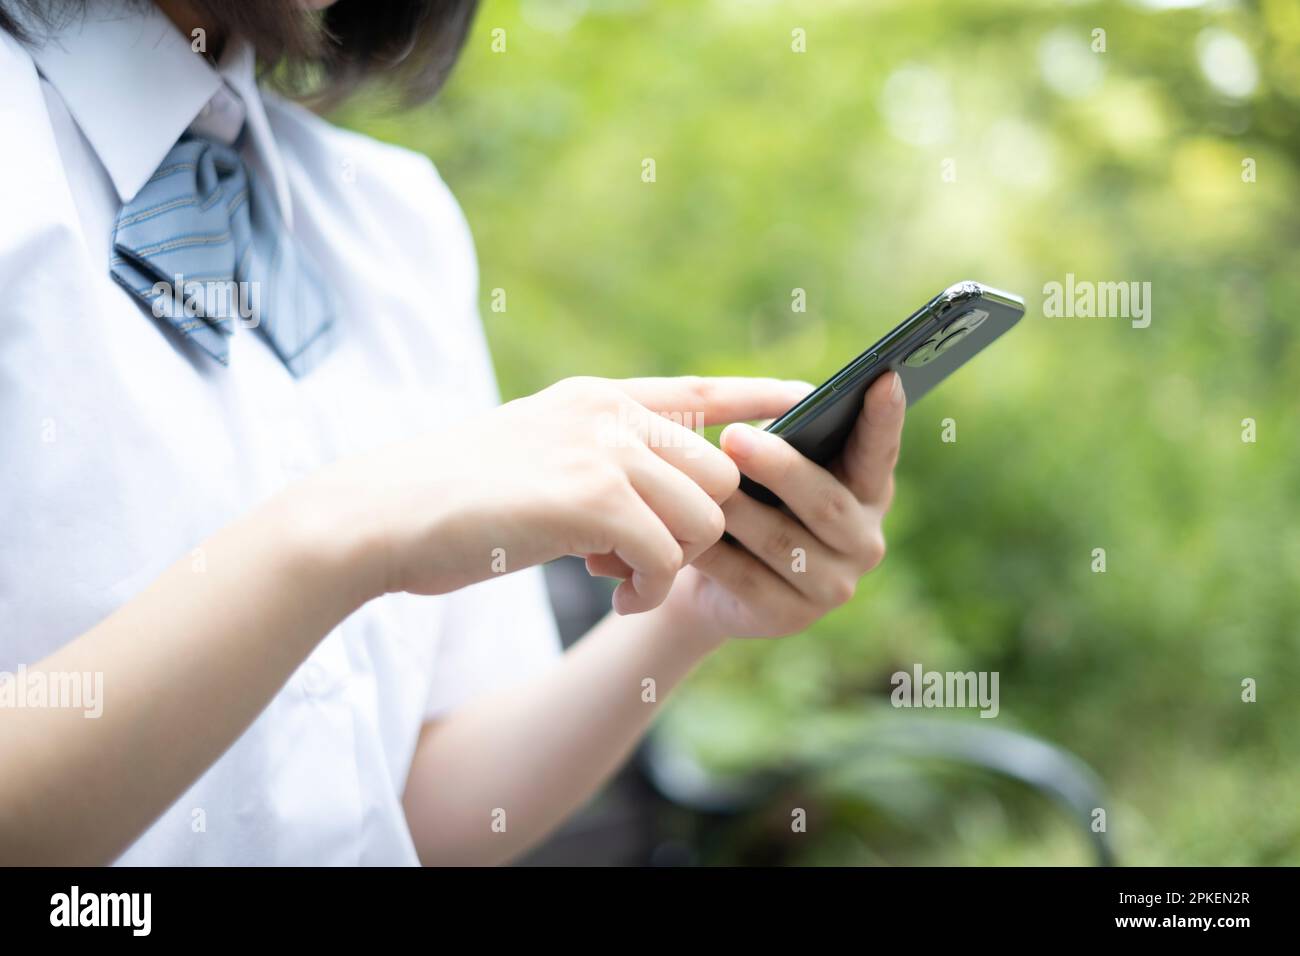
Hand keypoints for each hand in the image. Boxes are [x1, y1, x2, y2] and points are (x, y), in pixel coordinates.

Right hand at [298, 376, 811, 613]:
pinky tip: (609, 592)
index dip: (758, 396)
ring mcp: (599, 449)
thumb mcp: (533, 460)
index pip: (701, 390)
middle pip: (718, 471)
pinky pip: (665, 555)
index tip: (808, 396)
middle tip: (645, 558)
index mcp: (593, 400)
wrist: (379, 516)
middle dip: (698, 527)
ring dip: (672, 562)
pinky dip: (646, 588)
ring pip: (701, 515)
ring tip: (620, 578)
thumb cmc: (452, 501)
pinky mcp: (589, 497)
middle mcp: (605, 414)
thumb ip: (598, 465)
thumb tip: (656, 513)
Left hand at [660, 370, 905, 639]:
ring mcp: (834, 585)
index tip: (884, 377)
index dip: (884, 418)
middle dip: (779, 468)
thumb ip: (791, 431)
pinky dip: (716, 552)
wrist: (714, 577)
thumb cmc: (750, 497)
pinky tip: (687, 531)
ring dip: (738, 510)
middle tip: (734, 436)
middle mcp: (865, 540)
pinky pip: (749, 579)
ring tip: (699, 482)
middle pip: (826, 502)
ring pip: (783, 542)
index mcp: (867, 489)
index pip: (881, 450)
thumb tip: (797, 395)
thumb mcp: (770, 461)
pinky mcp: (792, 617)